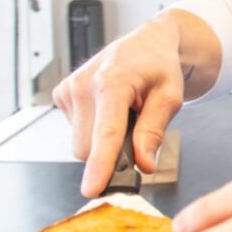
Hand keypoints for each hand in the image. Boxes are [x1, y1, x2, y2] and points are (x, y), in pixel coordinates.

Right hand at [52, 16, 187, 196]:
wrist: (147, 43)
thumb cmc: (160, 67)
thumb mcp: (170, 97)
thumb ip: (154, 131)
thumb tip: (143, 164)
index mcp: (114, 81)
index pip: (106, 133)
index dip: (100, 165)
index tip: (92, 189)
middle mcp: (84, 83)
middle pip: (88, 148)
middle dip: (110, 153)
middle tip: (135, 133)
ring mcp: (69, 87)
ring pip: (79, 144)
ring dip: (101, 140)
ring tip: (123, 114)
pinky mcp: (61, 93)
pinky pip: (74, 131)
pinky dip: (92, 129)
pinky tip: (107, 109)